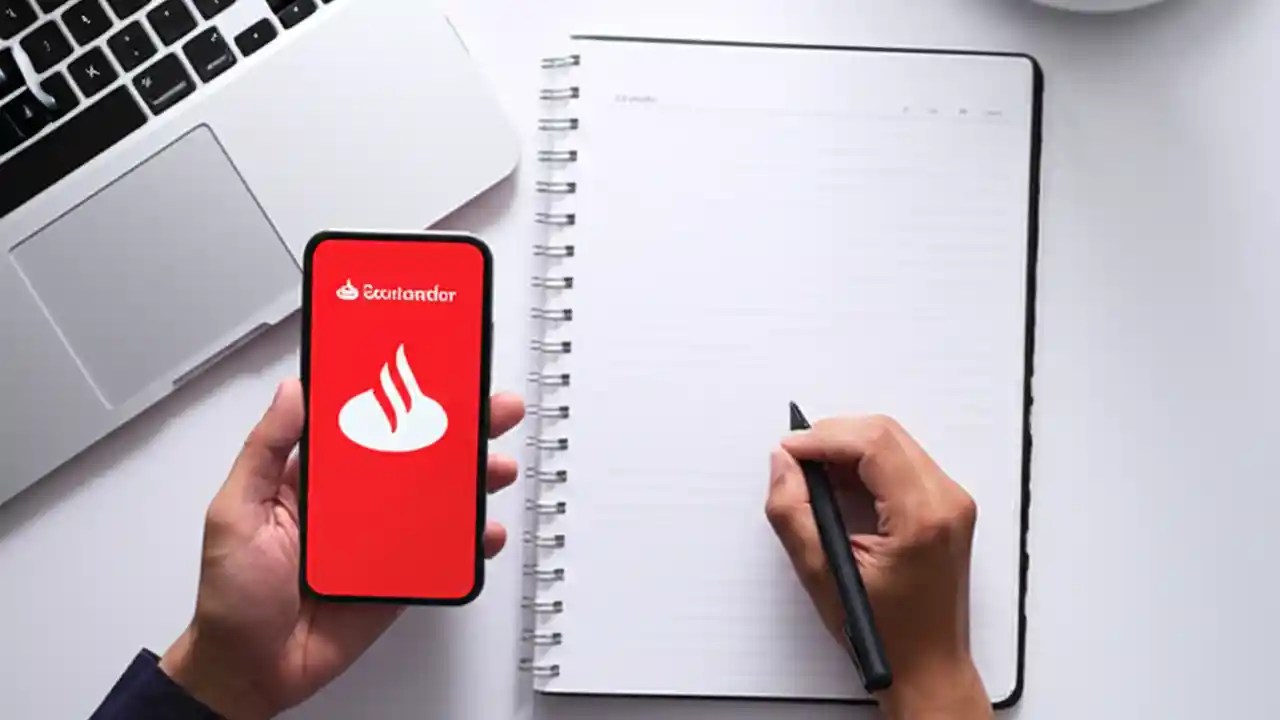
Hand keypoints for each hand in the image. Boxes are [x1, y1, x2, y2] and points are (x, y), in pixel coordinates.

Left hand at [159, 378, 525, 718]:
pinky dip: (471, 541)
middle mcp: (354, 504)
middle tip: (491, 410)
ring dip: (473, 480)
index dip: (400, 396)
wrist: (251, 671)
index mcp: (315, 479)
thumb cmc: (232, 596)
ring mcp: (381, 540)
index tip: (434, 371)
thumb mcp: (235, 512)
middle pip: (414, 456)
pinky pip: (442, 553)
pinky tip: (485, 530)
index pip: (365, 425)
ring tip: (496, 467)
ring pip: (437, 501)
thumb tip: (293, 391)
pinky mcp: (400, 576)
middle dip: (457, 430)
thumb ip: (264, 451)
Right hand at [765, 415, 990, 719]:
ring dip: (848, 446)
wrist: (928, 666)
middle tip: (796, 457)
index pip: (873, 445)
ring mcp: (952, 501)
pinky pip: (903, 460)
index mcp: (923, 519)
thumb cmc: (885, 634)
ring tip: (812, 472)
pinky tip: (839, 482)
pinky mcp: (947, 506)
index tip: (790, 450)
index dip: (824, 438)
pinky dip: (866, 461)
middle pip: (885, 433)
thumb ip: (794, 513)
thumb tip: (783, 465)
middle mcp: (947, 502)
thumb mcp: (823, 576)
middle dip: (834, 436)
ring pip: (894, 441)